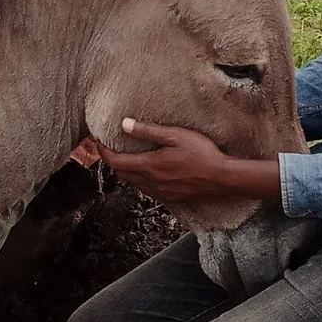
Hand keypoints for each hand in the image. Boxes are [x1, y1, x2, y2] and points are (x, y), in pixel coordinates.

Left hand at [98, 117, 282, 206]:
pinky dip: (139, 180)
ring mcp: (160, 192)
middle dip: (112, 161)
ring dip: (126, 171)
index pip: (116, 162)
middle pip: (122, 174)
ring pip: (134, 183)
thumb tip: (124, 124)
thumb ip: (148, 131)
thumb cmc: (202, 154)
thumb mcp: (175, 136)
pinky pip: (147, 189)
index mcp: (149, 166)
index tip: (98, 142)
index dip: (104, 152)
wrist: (223, 179)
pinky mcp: (170, 197)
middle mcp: (151, 182)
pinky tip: (147, 172)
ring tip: (126, 158)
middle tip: (109, 148)